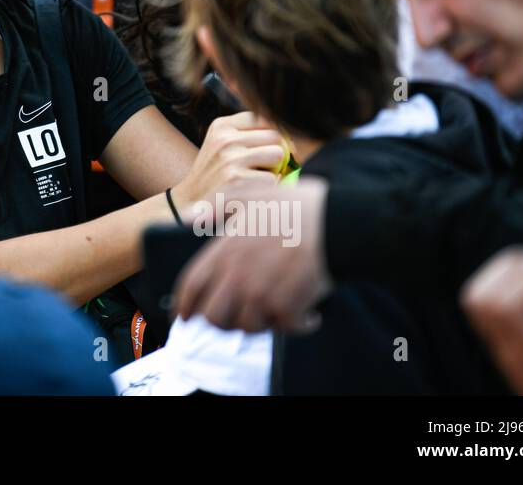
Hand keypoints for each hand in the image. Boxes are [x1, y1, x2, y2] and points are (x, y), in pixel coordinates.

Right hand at [173, 111, 284, 207]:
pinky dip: (268, 189)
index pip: (264, 118)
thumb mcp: (224, 146)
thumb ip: (250, 136)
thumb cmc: (215, 175)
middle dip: (277, 153)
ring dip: (273, 170)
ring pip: (277, 155)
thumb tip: (291, 141)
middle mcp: (224, 137)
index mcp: (222, 125)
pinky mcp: (235, 179)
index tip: (276, 148)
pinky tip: (250, 192)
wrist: (191, 203)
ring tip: (255, 179)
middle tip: (268, 167)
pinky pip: (273, 179)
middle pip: (275, 136)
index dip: (276, 134)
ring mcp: (229, 158)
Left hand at [174, 176, 332, 332]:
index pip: (192, 284)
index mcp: (226, 250)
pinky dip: (297, 325)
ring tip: (273, 310)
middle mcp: (238, 275)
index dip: (184, 303)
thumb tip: (189, 218)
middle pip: (215, 317)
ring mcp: (262, 294)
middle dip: (222, 321)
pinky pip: (284, 329)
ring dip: (261, 323)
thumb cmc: (295, 206)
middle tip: (237, 316)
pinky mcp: (288, 307)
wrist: (338, 223)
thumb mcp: (249, 194)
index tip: (185, 314)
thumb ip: (216, 206)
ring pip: (247, 327)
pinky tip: (305, 314)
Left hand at [461, 245, 522, 394]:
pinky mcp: (491, 335)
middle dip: (515, 267)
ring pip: (475, 295)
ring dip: (502, 267)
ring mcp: (492, 341)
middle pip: (485, 298)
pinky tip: (520, 271)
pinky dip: (493, 276)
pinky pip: (477, 299)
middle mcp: (502, 347)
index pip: (509, 308)